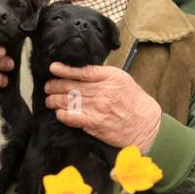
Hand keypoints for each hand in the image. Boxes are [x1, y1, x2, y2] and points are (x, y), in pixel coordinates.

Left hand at [43, 63, 161, 149]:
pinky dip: (62, 114)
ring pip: (68, 101)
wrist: (146, 124)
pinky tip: (59, 113)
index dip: (65, 70)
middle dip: (55, 86)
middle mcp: (104, 91)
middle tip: (48, 87)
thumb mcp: (122, 81)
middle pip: (72, 86)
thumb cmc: (133, 101)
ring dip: (54, 100)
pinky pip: (72, 117)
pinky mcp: (95, 123)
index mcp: (111, 77)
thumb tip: (80, 72)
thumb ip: (103, 76)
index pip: (83, 71)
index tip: (53, 68)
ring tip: (49, 100)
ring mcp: (99, 107)